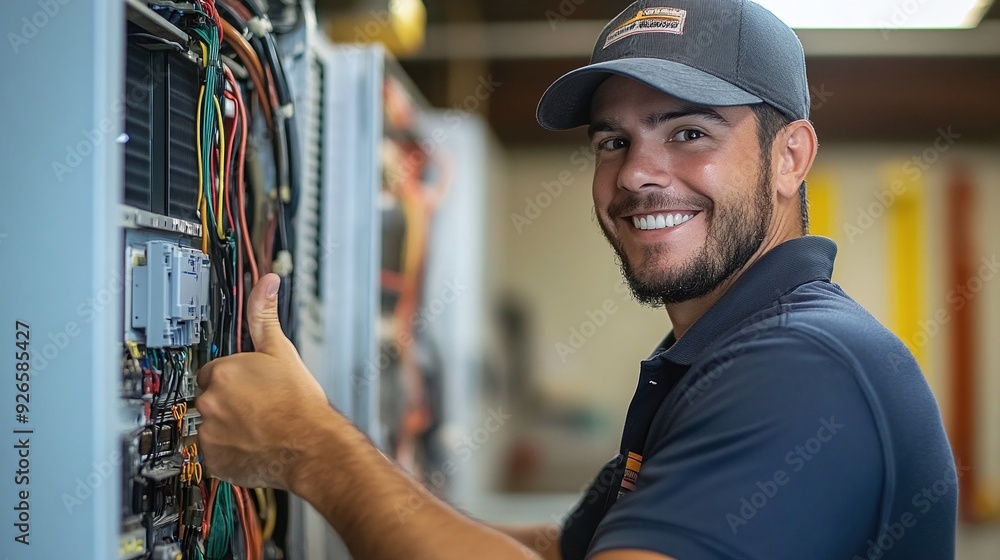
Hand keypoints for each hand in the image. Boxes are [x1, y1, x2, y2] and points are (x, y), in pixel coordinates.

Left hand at [196, 273, 331, 488]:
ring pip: (210, 426)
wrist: (311, 445)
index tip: (251, 389)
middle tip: (257, 408)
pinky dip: (228, 451)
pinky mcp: (213, 459)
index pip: (213, 373)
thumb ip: (265, 315)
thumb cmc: (300, 403)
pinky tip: (252, 444)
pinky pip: (213, 453)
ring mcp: (209, 432)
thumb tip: (266, 283)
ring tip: (257, 428)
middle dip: (228, 403)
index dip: (234, 380)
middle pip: (210, 398)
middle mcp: (209, 401)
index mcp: (222, 372)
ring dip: (226, 427)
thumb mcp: (282, 351)